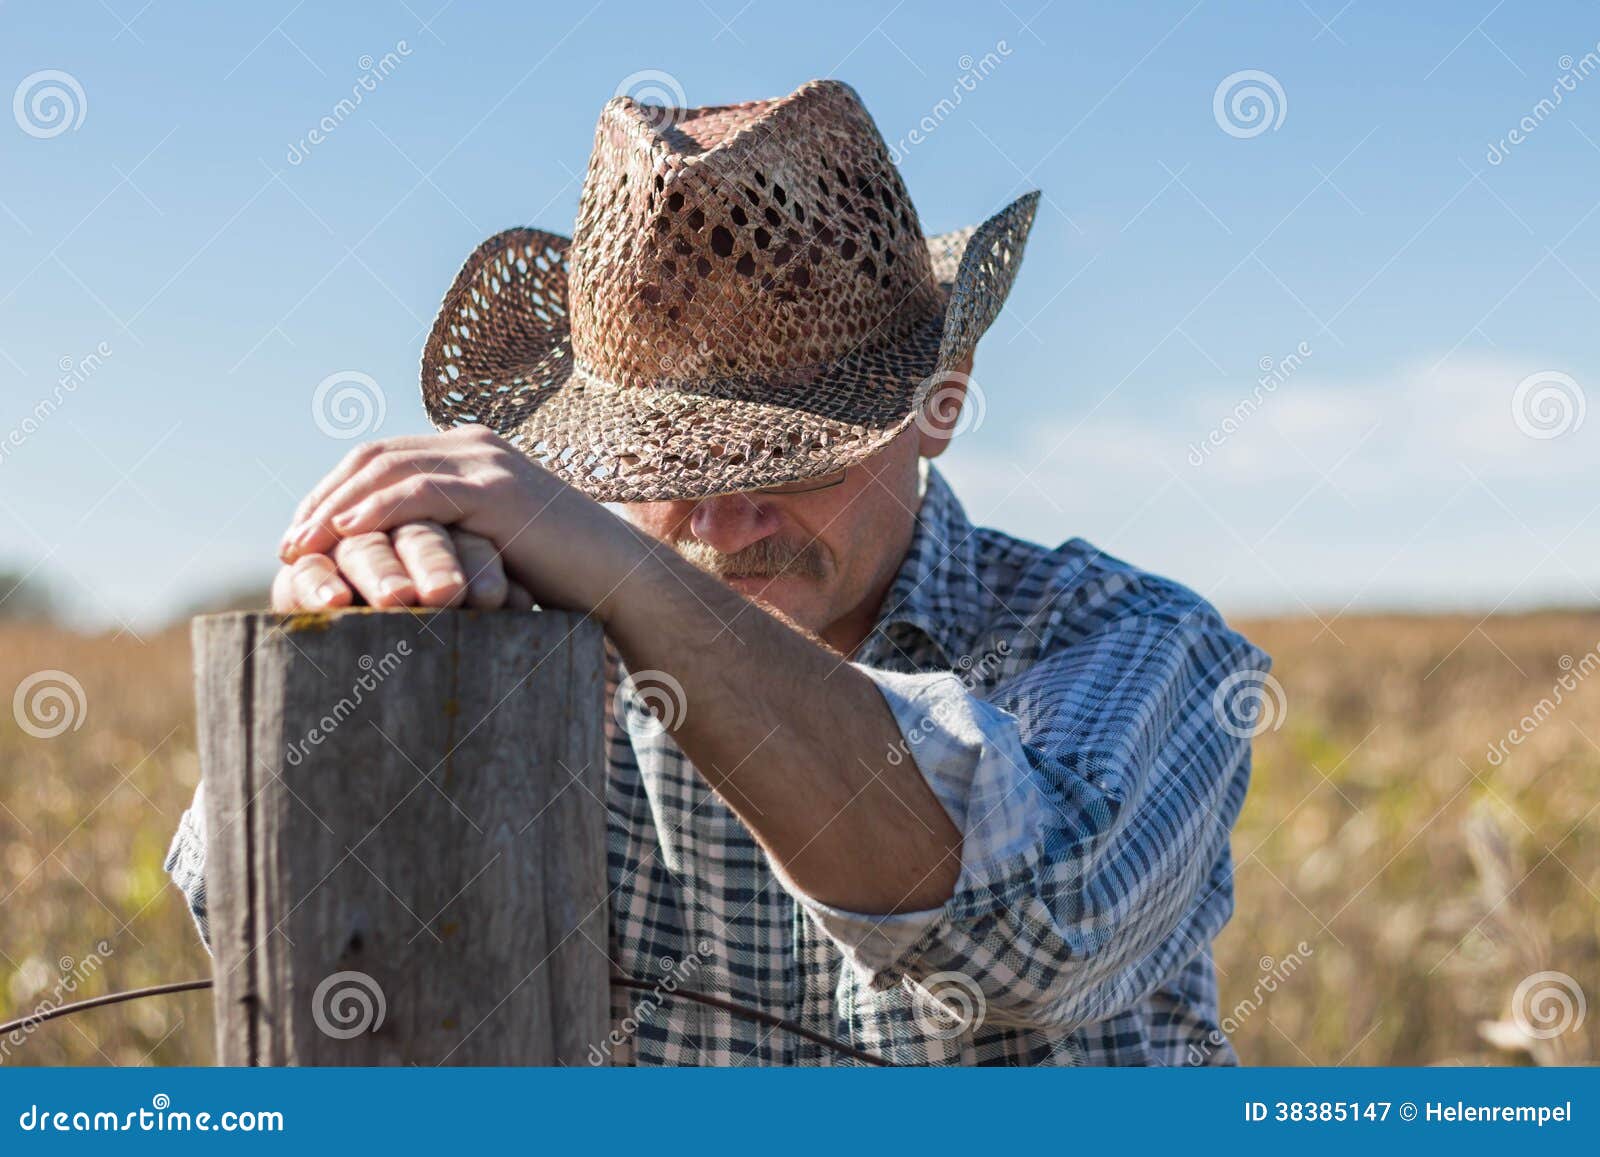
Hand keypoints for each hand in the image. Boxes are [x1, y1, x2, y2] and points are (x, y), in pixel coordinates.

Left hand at [277, 425, 647, 618]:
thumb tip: (394, 573)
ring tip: (301, 546)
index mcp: (470, 454)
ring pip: (387, 470)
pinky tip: (344, 537)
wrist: (619, 581)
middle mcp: (475, 445)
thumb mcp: (487, 551)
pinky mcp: (496, 489)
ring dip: (335, 508)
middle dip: (323, 500)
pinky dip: (374, 512)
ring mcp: (486, 461)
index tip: (299, 539)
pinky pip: (419, 492)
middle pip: (374, 458)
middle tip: (288, 546)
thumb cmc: (559, 580)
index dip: (333, 495)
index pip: (381, 460)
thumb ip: (447, 541)